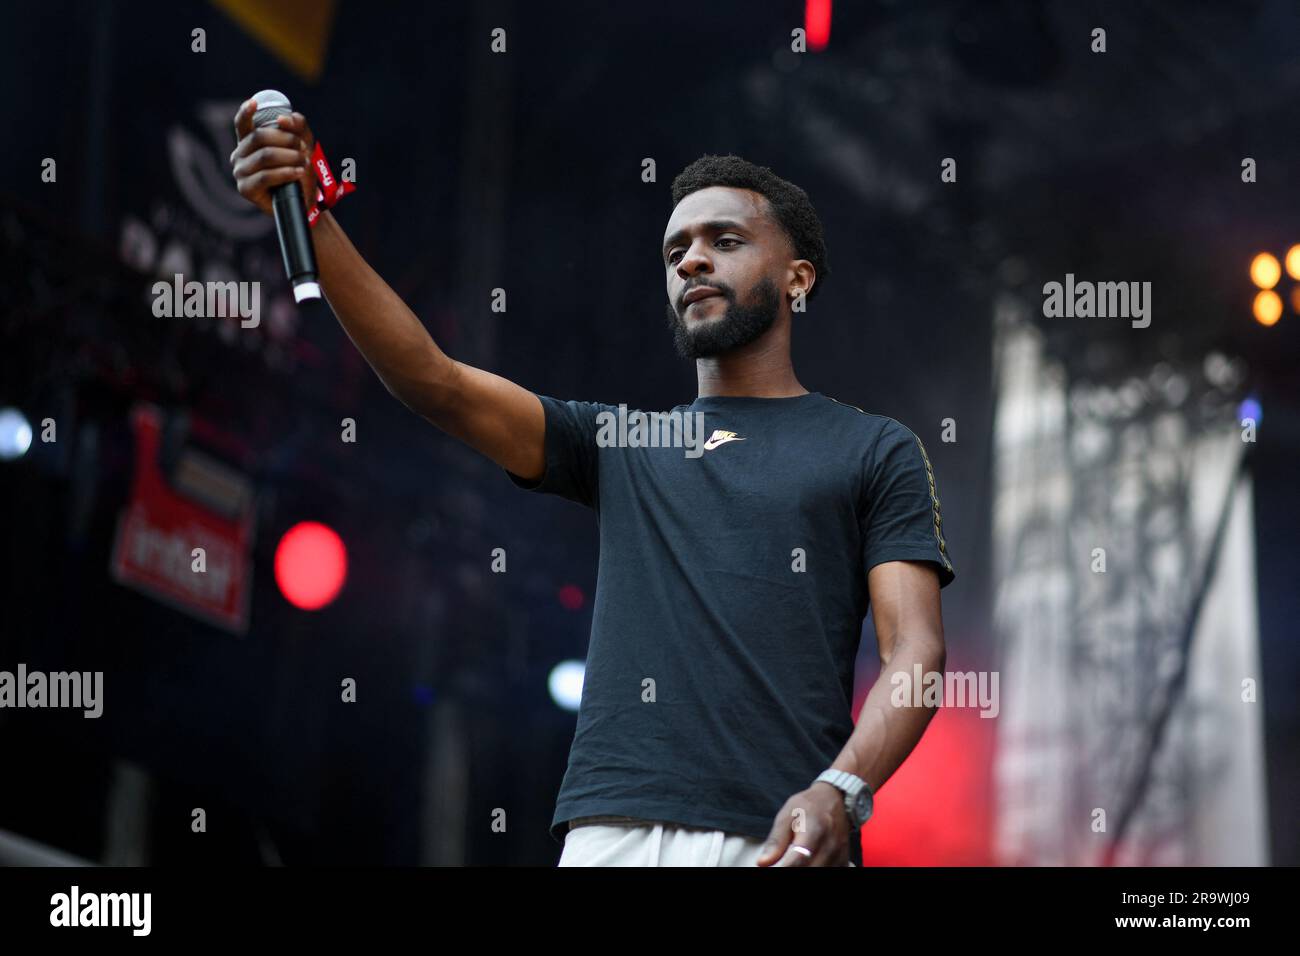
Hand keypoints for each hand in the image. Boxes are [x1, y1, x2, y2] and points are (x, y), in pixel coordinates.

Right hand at [229, 97, 316, 216]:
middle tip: (303, 147)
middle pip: (259, 137)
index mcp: (249, 142)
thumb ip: (298, 128)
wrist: (305, 202)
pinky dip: (285, 172)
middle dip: (285, 139)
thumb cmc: (300, 171)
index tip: (254, 103)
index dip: (246, 112)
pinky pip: (265, 176)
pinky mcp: (246, 189)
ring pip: (264, 156)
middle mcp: (240, 155)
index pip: (242, 124)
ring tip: (304, 162)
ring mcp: (241, 172)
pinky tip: (298, 172)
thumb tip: (284, 118)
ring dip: (289, 156)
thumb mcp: (304, 146)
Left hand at [756, 782, 851, 866]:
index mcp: (814, 830)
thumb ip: (776, 841)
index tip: (770, 867)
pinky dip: (815, 869)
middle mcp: (830, 845)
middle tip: (781, 862)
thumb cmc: (808, 806)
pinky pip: (830, 872)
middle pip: (810, 870)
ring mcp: (839, 855)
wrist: (834, 799)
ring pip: (820, 873)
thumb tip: (762, 862)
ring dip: (803, 870)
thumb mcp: (786, 816)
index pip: (799, 859)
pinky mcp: (843, 861)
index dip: (785, 867)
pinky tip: (807, 863)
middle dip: (792, 869)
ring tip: (792, 862)